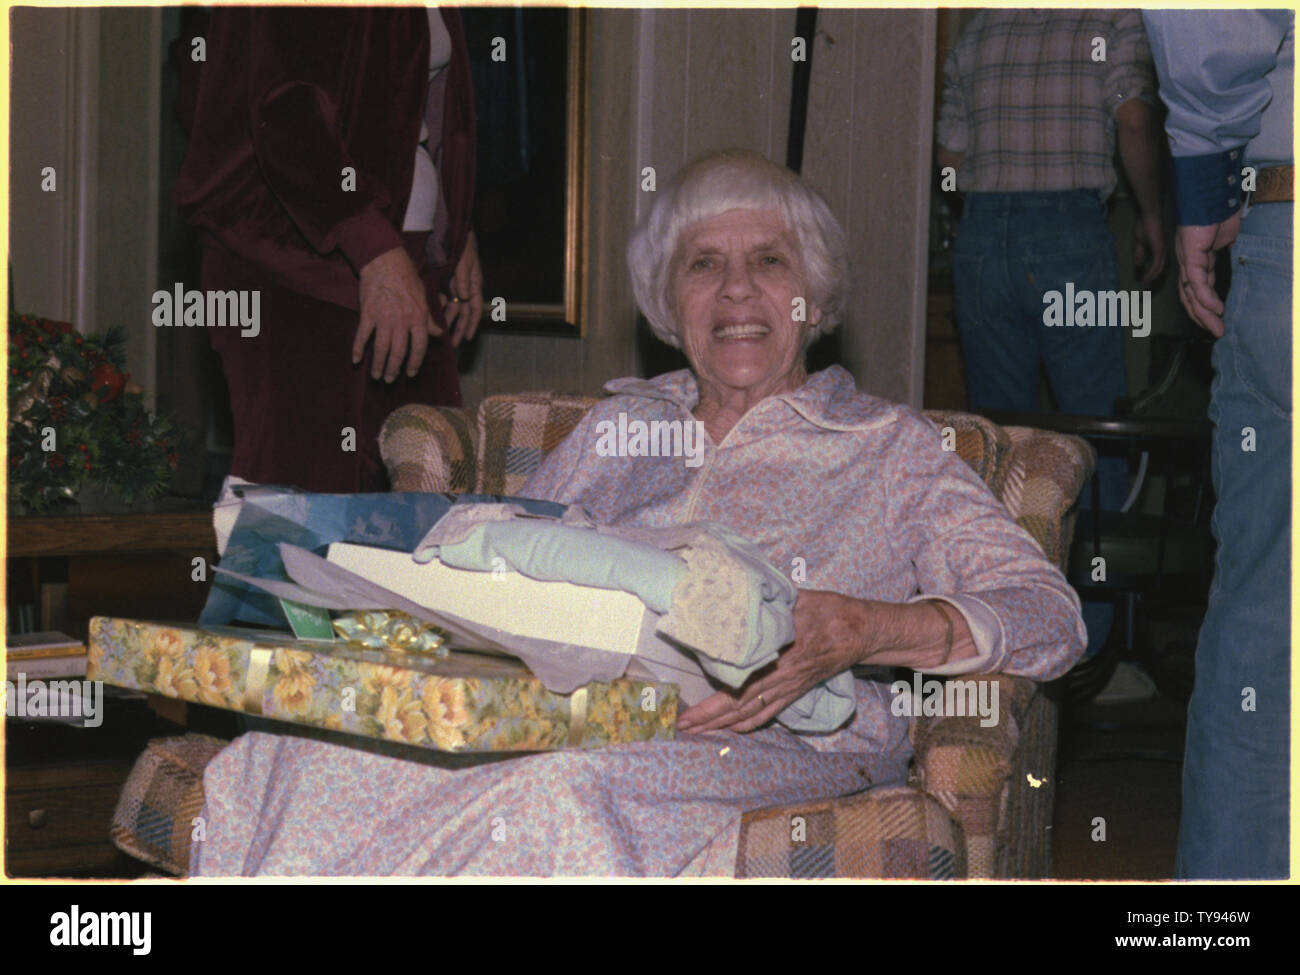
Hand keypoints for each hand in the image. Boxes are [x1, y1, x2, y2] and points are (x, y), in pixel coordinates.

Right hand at [356, 247, 439, 380]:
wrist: (386, 261)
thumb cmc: (407, 278)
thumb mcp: (424, 298)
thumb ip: (429, 319)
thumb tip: (439, 335)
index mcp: (418, 318)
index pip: (419, 347)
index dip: (415, 363)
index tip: (411, 373)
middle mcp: (402, 321)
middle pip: (398, 352)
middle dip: (394, 369)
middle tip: (390, 380)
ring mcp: (383, 318)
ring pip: (381, 348)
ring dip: (378, 365)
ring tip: (377, 376)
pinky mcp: (367, 313)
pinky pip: (362, 335)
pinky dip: (358, 348)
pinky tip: (356, 360)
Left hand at [440, 229, 483, 345]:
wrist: (453, 230)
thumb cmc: (463, 245)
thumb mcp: (464, 262)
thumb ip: (463, 280)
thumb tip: (464, 298)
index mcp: (474, 284)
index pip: (475, 309)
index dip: (472, 324)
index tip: (468, 338)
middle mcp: (466, 288)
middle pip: (463, 313)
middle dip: (459, 328)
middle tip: (454, 344)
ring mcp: (456, 285)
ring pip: (453, 308)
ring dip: (448, 321)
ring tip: (442, 334)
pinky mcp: (446, 282)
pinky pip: (444, 298)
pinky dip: (440, 308)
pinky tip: (433, 316)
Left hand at [677, 590, 871, 733]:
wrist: (861, 630)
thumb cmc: (830, 611)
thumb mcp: (798, 599)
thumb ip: (768, 600)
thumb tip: (737, 588)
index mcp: (779, 658)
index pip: (738, 689)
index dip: (712, 704)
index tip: (688, 710)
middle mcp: (781, 679)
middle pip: (738, 707)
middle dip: (708, 719)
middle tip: (681, 725)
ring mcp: (789, 689)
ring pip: (751, 713)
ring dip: (723, 724)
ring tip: (698, 730)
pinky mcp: (796, 691)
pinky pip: (769, 712)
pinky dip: (749, 724)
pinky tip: (733, 729)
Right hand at [1133, 211, 1166, 285]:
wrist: (1149, 215)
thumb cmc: (1144, 225)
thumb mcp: (1140, 242)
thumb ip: (1140, 253)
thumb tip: (1139, 264)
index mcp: (1159, 249)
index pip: (1157, 265)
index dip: (1151, 274)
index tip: (1143, 281)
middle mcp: (1163, 251)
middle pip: (1160, 269)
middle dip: (1152, 279)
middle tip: (1145, 287)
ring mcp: (1162, 251)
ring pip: (1159, 269)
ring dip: (1151, 278)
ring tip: (1144, 285)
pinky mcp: (1159, 250)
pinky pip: (1156, 265)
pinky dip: (1150, 273)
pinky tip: (1144, 278)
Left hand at [1173, 215, 1240, 336]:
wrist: (1212, 193)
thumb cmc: (1220, 212)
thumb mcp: (1225, 240)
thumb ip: (1223, 256)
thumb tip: (1233, 267)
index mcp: (1194, 259)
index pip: (1194, 289)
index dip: (1202, 306)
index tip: (1215, 320)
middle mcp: (1186, 261)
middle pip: (1190, 296)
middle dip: (1203, 317)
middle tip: (1217, 332)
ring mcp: (1186, 258)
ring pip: (1192, 294)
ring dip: (1205, 314)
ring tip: (1218, 328)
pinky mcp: (1190, 253)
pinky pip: (1196, 281)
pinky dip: (1206, 297)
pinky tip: (1216, 309)